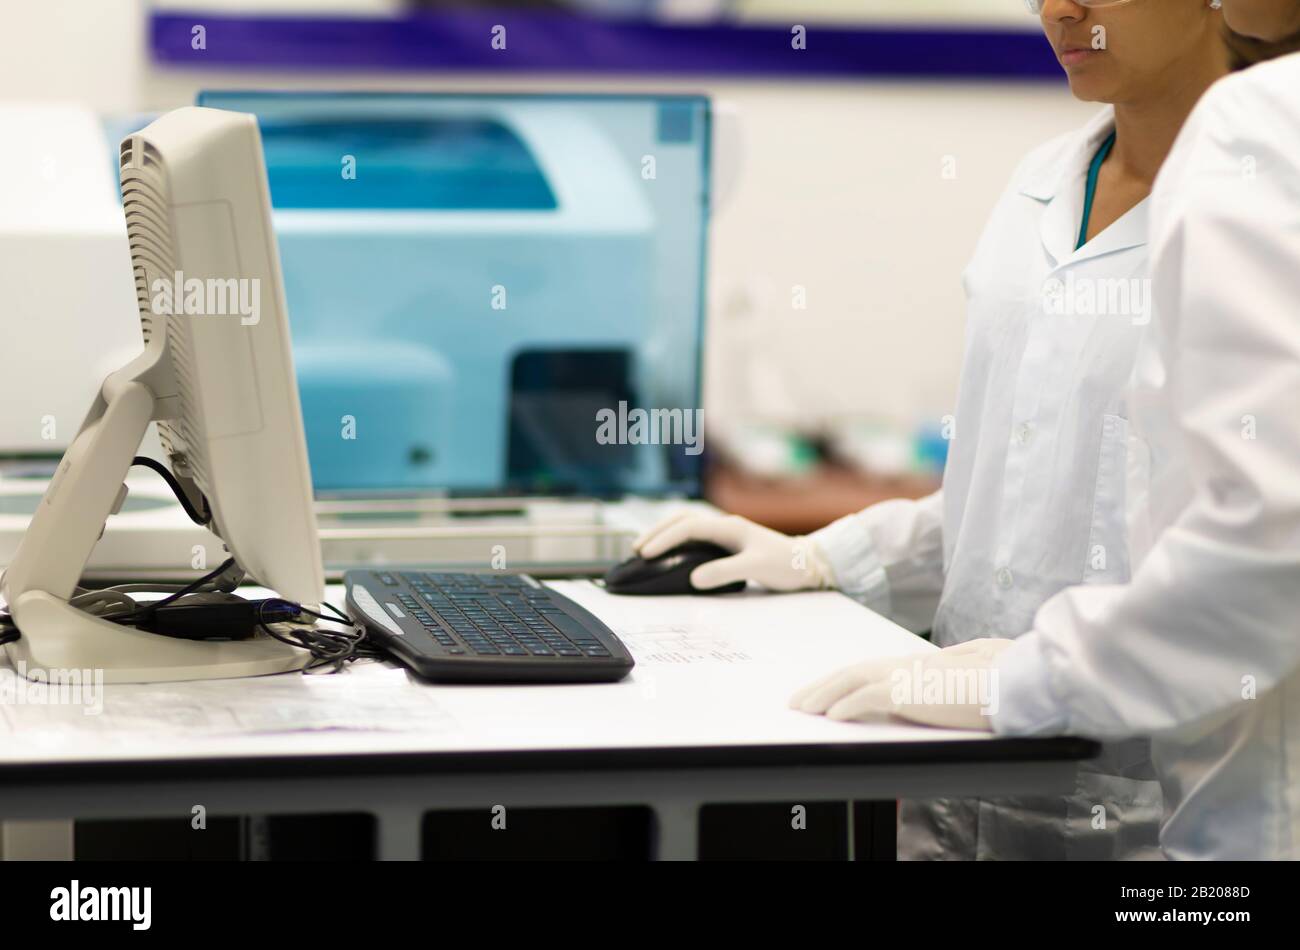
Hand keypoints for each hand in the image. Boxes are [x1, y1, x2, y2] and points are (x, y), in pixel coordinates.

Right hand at [633, 512, 830, 591]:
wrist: (809, 563)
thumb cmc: (786, 565)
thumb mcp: (756, 568)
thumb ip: (725, 572)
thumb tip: (694, 578)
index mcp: (729, 527)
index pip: (688, 527)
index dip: (665, 538)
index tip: (646, 554)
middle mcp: (725, 525)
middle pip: (682, 520)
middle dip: (657, 532)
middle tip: (636, 550)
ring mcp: (726, 532)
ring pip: (687, 525)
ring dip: (665, 533)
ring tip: (645, 548)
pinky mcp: (728, 542)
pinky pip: (694, 535)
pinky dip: (677, 540)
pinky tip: (669, 551)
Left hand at [788, 639, 1015, 730]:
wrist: (1017, 678)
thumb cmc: (1001, 675)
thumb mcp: (967, 672)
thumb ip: (944, 673)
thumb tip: (930, 681)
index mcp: (918, 663)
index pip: (868, 669)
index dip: (842, 679)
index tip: (823, 690)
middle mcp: (907, 665)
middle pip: (852, 672)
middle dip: (821, 686)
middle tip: (798, 700)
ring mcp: (907, 676)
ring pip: (851, 682)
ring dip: (823, 695)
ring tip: (803, 708)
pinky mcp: (910, 692)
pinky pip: (867, 699)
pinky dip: (846, 706)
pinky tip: (830, 716)